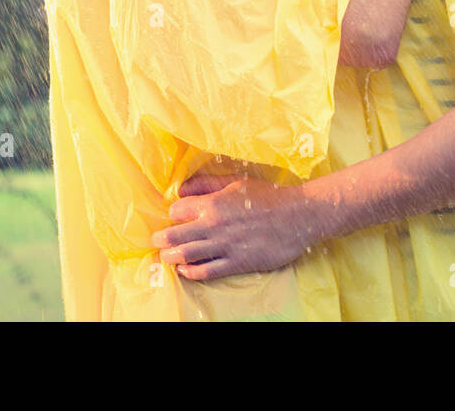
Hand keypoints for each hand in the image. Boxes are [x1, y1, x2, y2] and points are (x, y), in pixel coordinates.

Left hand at [150, 175, 321, 280]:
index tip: (175, 216)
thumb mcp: (235, 182)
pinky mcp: (236, 263)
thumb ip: (206, 184)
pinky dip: (190, 272)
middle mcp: (214, 226)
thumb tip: (181, 188)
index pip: (177, 210)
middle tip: (157, 239)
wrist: (297, 217)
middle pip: (175, 235)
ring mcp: (224, 246)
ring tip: (165, 255)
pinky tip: (184, 270)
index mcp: (213, 203)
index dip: (173, 212)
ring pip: (186, 254)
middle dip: (162, 237)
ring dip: (170, 256)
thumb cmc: (267, 196)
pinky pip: (205, 271)